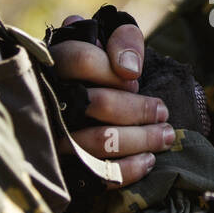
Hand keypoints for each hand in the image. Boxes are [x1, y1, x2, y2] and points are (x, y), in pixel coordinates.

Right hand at [49, 13, 175, 186]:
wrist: (79, 106)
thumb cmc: (100, 70)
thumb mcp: (110, 40)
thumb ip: (123, 38)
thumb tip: (129, 69)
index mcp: (55, 63)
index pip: (81, 59)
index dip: (113, 70)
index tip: (134, 79)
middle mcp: (49, 100)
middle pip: (99, 104)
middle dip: (140, 109)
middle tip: (162, 112)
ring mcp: (53, 137)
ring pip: (101, 141)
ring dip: (142, 139)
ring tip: (165, 136)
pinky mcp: (64, 168)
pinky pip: (98, 174)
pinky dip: (129, 169)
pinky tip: (148, 160)